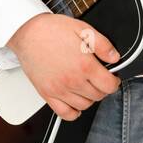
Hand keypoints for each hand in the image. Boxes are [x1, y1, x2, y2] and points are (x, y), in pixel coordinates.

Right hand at [6, 14, 121, 120]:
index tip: (112, 78)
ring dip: (89, 98)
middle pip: (98, 96)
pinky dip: (74, 112)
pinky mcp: (47, 94)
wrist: (27, 33)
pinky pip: (66, 113)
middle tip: (98, 78)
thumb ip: (102, 44)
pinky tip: (75, 100)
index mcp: (84, 65)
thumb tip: (115, 57)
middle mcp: (73, 80)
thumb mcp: (82, 28)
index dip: (114, 82)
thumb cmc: (52, 30)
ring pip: (85, 105)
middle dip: (102, 88)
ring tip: (86, 86)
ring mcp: (59, 90)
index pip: (109, 85)